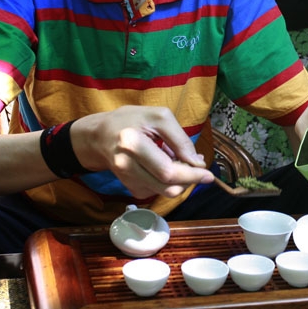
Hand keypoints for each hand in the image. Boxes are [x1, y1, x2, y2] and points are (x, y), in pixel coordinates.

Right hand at [72, 106, 210, 199]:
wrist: (98, 136)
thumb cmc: (130, 120)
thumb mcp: (157, 117)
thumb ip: (179, 138)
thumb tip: (197, 162)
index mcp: (132, 143)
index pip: (168, 171)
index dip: (192, 175)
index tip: (209, 174)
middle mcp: (126, 165)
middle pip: (167, 186)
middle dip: (189, 180)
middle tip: (199, 168)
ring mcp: (126, 179)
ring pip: (164, 192)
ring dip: (180, 181)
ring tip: (178, 160)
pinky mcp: (128, 187)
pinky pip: (157, 191)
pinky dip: (168, 182)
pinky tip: (165, 166)